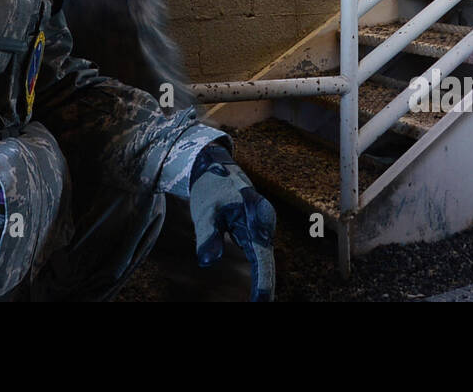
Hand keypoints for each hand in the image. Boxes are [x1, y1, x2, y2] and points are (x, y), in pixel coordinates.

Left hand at [189, 143, 275, 300]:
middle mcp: (264, 222)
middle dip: (265, 285)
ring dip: (263, 280)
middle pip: (267, 260)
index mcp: (256, 216)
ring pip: (264, 258)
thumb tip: (208, 262)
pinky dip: (259, 271)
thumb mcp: (205, 211)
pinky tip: (258, 290)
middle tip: (260, 305)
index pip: (262, 256)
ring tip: (260, 301)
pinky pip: (259, 253)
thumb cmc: (210, 188)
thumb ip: (208, 236)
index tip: (261, 302)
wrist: (214, 166)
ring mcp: (262, 225)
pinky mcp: (257, 229)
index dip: (263, 282)